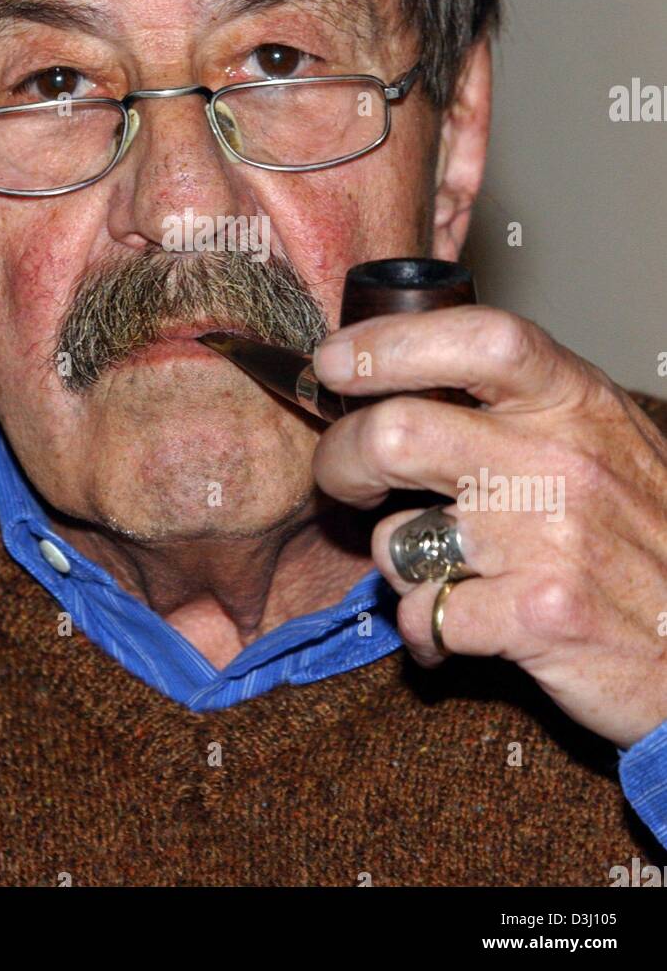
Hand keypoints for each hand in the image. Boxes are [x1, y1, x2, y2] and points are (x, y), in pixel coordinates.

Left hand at [311, 305, 666, 748]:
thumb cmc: (646, 536)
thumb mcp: (603, 437)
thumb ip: (521, 402)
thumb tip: (404, 368)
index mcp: (575, 402)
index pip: (477, 340)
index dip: (388, 342)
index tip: (334, 361)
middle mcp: (561, 461)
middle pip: (397, 433)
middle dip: (341, 459)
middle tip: (346, 478)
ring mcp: (549, 540)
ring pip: (397, 537)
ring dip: (396, 561)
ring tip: (438, 569)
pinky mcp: (537, 618)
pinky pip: (423, 616)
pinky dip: (425, 631)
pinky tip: (458, 628)